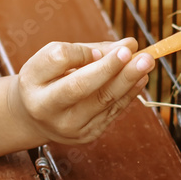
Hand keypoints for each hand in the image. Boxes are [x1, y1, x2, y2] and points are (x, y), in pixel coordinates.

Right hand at [9, 37, 153, 144]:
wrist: (34, 118)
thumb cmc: (44, 81)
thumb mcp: (50, 60)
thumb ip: (85, 50)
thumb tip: (127, 45)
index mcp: (35, 86)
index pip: (59, 61)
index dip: (83, 51)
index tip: (101, 47)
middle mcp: (48, 110)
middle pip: (81, 87)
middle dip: (110, 69)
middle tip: (135, 54)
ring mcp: (69, 127)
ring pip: (103, 100)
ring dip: (128, 80)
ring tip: (146, 62)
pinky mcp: (88, 134)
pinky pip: (112, 111)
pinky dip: (129, 93)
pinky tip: (141, 78)